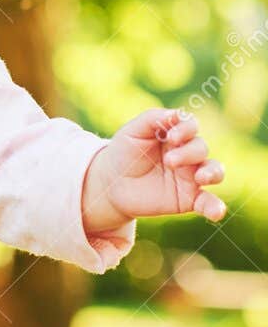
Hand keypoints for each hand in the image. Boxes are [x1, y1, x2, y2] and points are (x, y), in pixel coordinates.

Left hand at [82, 109, 226, 231]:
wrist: (111, 184)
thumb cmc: (123, 153)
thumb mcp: (131, 132)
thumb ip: (152, 119)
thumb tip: (176, 114)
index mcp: (174, 135)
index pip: (191, 126)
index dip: (186, 129)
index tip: (172, 137)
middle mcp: (187, 154)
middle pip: (201, 147)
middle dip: (189, 153)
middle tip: (169, 161)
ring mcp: (190, 177)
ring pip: (214, 171)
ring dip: (212, 173)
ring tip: (201, 177)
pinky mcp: (189, 199)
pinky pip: (209, 202)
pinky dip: (216, 207)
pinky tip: (216, 212)